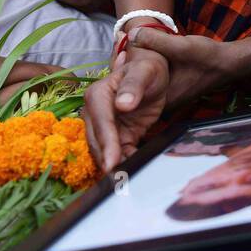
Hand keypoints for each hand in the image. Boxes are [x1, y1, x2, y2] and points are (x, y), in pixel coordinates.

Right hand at [82, 47, 169, 172]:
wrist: (154, 75)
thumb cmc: (147, 69)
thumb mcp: (144, 71)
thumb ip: (134, 86)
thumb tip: (123, 104)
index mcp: (97, 95)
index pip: (101, 122)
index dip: (106, 143)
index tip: (112, 162)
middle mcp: (96, 112)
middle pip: (97, 140)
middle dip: (106, 160)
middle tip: (118, 179)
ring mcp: (106, 126)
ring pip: (104, 150)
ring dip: (113, 165)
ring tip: (124, 181)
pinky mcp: (118, 136)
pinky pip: (119, 153)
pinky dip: (125, 162)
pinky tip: (134, 171)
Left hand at [129, 27, 248, 109]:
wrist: (230, 62)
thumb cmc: (208, 57)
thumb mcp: (181, 45)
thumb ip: (155, 40)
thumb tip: (130, 33)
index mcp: (163, 100)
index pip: (133, 93)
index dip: (122, 74)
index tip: (117, 54)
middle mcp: (164, 105)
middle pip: (136, 88)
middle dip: (127, 68)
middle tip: (119, 46)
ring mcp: (169, 99)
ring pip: (144, 84)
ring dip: (136, 67)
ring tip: (125, 46)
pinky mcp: (172, 91)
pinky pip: (152, 81)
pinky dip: (146, 68)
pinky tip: (141, 51)